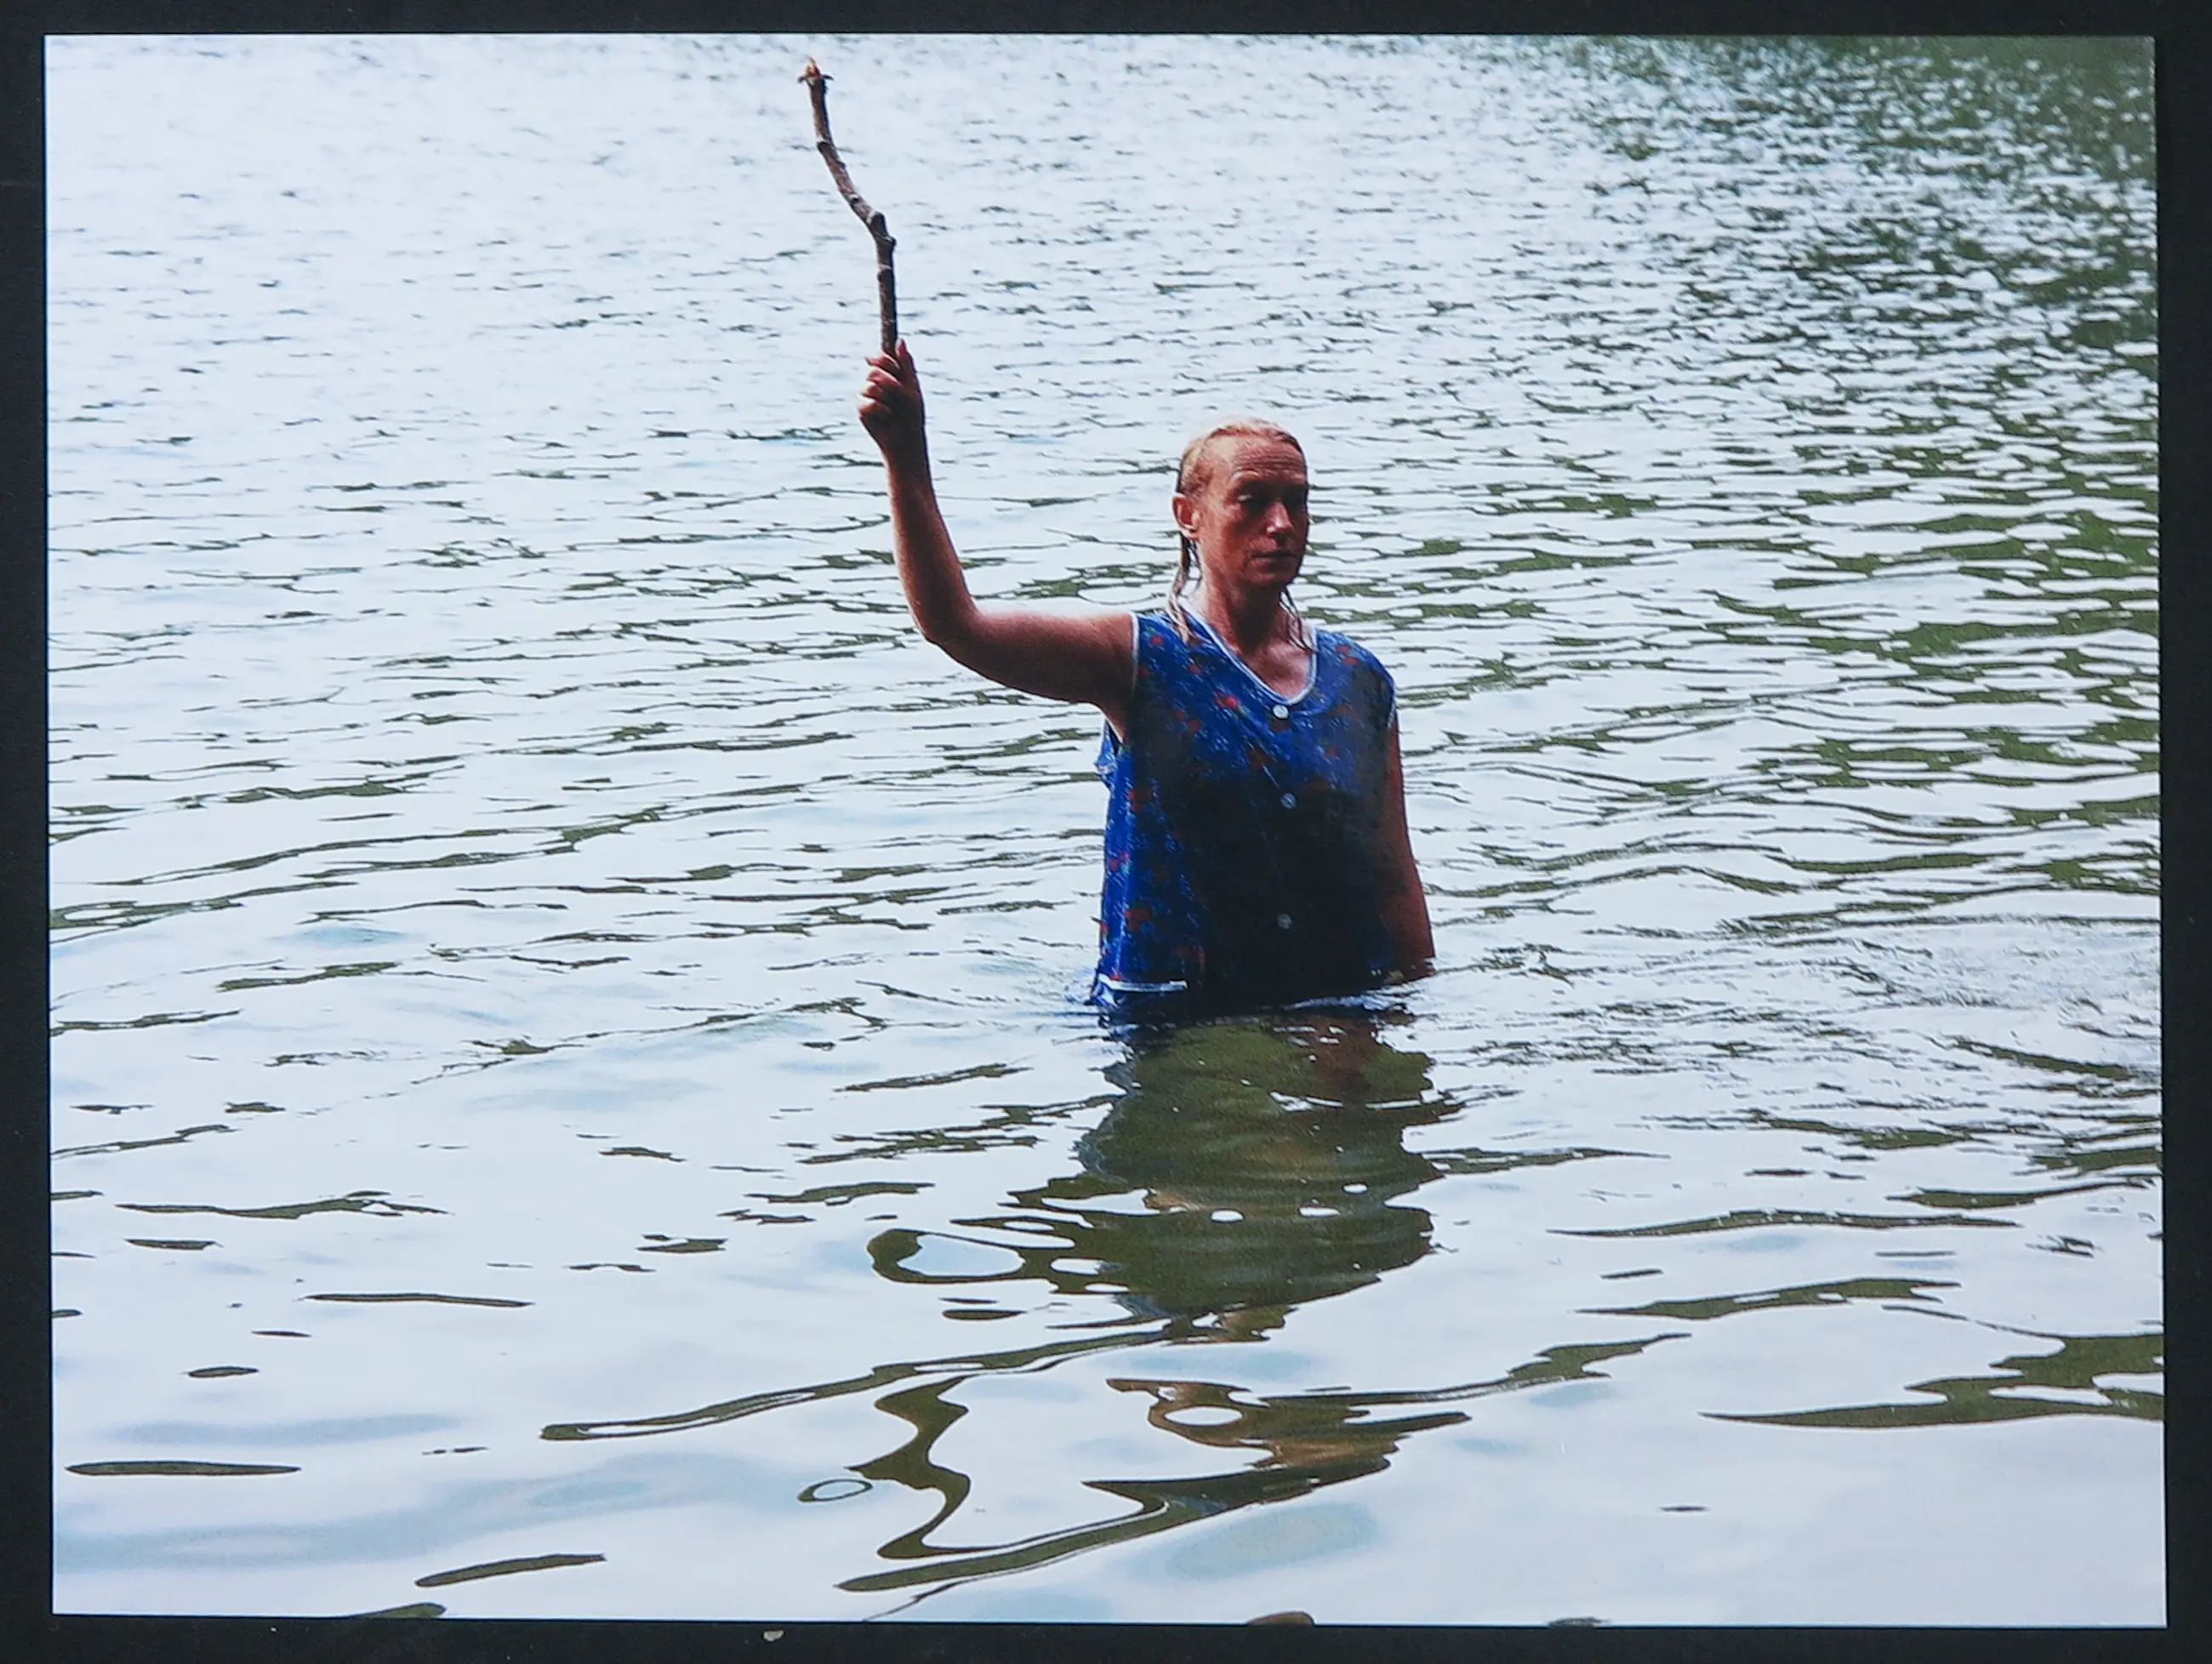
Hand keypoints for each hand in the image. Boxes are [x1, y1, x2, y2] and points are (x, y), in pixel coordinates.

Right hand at [859, 339, 926, 465]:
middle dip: (888, 381)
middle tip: (898, 392)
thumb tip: (900, 340)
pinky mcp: (862, 409)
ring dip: (885, 396)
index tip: (892, 367)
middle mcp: (877, 383)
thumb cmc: (912, 416)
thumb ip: (906, 364)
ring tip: (892, 408)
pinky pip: (865, 402)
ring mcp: (868, 396)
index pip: (881, 357)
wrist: (906, 441)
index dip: (884, 359)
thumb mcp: (912, 387)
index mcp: (890, 375)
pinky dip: (879, 408)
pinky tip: (886, 415)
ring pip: (869, 386)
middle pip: (873, 370)